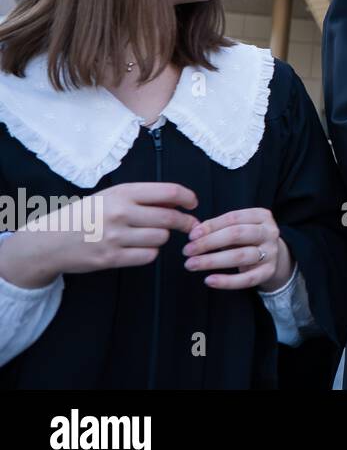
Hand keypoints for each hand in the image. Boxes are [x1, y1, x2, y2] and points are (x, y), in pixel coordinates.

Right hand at [0, 182, 198, 289]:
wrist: (49, 241)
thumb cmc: (85, 215)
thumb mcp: (111, 197)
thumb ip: (142, 197)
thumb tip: (178, 200)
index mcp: (122, 193)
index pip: (169, 191)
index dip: (188, 198)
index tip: (193, 204)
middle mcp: (120, 213)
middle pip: (170, 218)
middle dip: (186, 222)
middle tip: (191, 225)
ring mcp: (115, 237)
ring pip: (161, 238)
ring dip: (162, 237)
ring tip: (150, 235)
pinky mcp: (111, 258)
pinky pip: (148, 257)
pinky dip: (150, 253)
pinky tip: (140, 248)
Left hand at [183, 207, 291, 290]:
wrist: (273, 256)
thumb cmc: (247, 239)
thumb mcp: (237, 227)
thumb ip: (218, 228)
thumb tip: (194, 233)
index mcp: (262, 216)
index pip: (233, 218)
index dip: (210, 226)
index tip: (191, 236)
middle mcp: (270, 232)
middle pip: (237, 234)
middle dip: (209, 242)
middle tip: (187, 251)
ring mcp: (271, 252)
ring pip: (240, 256)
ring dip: (212, 261)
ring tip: (191, 265)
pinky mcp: (269, 271)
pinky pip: (247, 279)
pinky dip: (227, 281)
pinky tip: (209, 280)